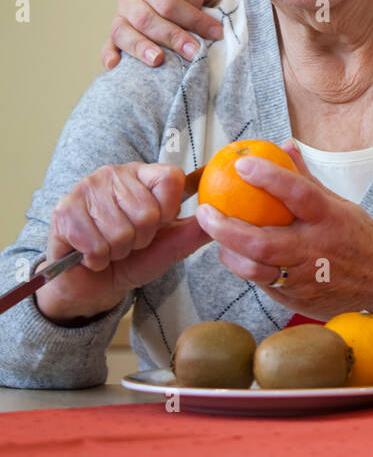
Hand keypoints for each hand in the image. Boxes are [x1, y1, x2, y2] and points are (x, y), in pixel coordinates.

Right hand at [35, 163, 212, 322]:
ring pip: (120, 232)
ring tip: (110, 247)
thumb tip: (224, 214)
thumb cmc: (132, 259)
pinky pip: (95, 244)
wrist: (92, 283)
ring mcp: (87, 189)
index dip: (168, 211)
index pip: (170, 178)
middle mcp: (115, 174)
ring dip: (117, 251)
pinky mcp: (64, 210)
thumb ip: (196, 230)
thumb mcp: (170, 245)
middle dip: (140, 239)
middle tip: (128, 242)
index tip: (157, 225)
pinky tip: (91, 254)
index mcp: (143, 175)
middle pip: (147, 212)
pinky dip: (97, 259)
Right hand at [102, 0, 225, 69]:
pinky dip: (109, 55)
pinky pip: (107, 47)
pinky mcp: (115, 40)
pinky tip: (114, 66)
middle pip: (144, 18)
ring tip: (157, 60)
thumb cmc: (200, 3)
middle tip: (194, 52)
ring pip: (122, 32)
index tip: (215, 33)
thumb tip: (188, 1)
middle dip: (171, 36)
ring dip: (140, 47)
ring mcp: (121, 19)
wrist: (195, 16)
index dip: (192, 18)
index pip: (167, 1)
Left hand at [195, 142, 372, 317]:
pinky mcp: (295, 298)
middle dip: (227, 228)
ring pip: (256, 270)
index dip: (269, 177)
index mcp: (328, 218)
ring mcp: (303, 277)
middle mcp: (314, 248)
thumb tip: (284, 145)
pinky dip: (244, 269)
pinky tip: (233, 255)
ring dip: (229, 254)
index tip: (242, 163)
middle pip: (263, 242)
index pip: (297, 193)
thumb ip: (307, 178)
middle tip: (205, 211)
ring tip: (214, 237)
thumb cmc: (356, 237)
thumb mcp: (339, 204)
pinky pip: (263, 283)